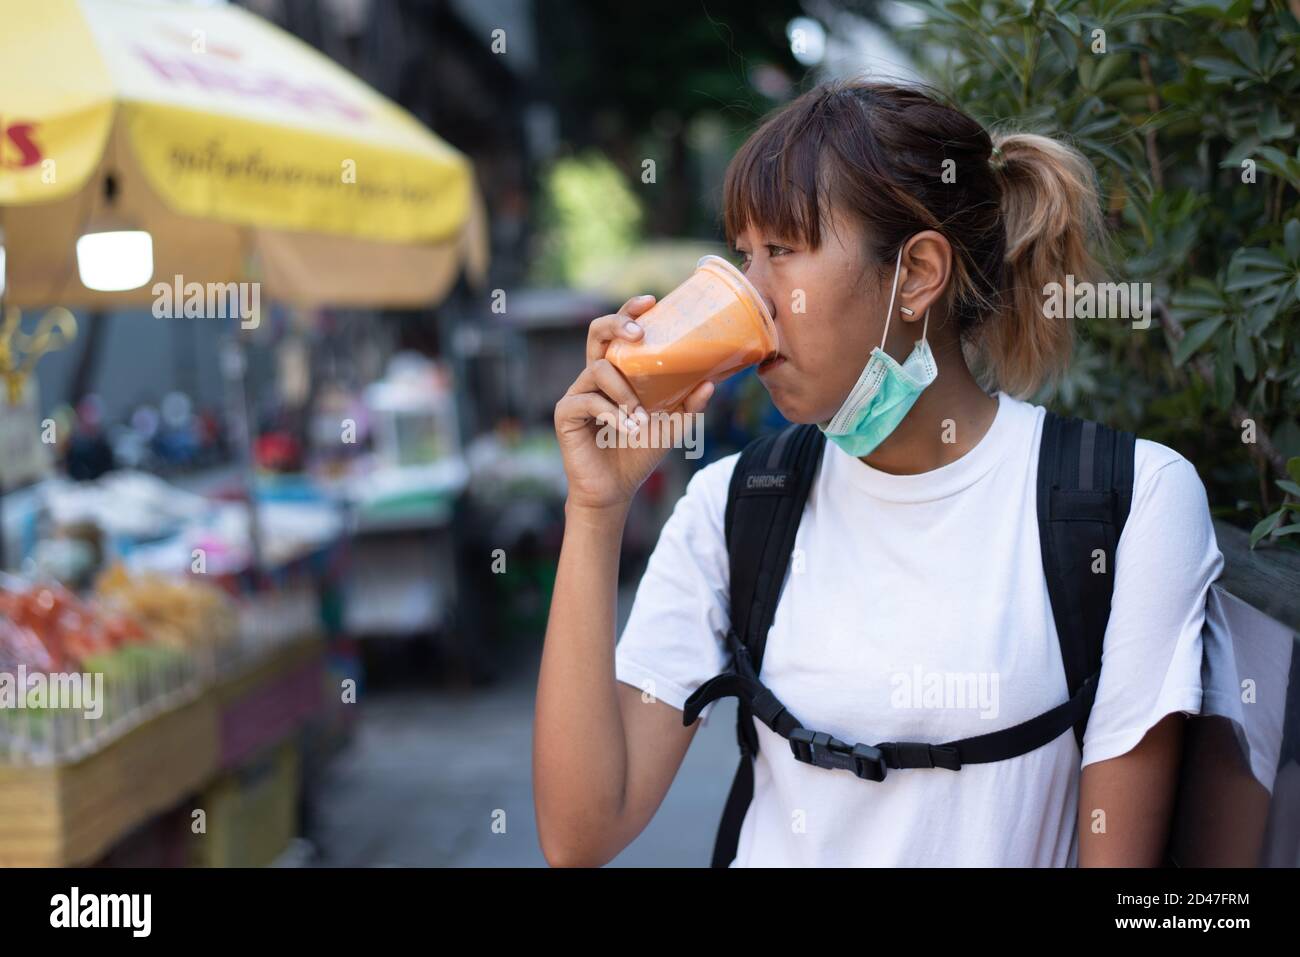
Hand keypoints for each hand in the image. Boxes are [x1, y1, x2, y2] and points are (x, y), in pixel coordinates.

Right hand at [554, 295, 714, 511]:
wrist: (616, 489)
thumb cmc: (639, 452)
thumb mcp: (671, 426)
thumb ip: (688, 404)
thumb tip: (711, 382)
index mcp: (618, 372)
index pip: (619, 333)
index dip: (629, 312)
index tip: (651, 302)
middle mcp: (595, 376)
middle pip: (597, 333)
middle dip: (618, 325)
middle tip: (639, 334)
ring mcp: (578, 393)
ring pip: (599, 370)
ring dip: (625, 393)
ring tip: (641, 418)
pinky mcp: (566, 413)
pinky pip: (589, 401)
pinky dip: (613, 415)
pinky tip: (626, 430)